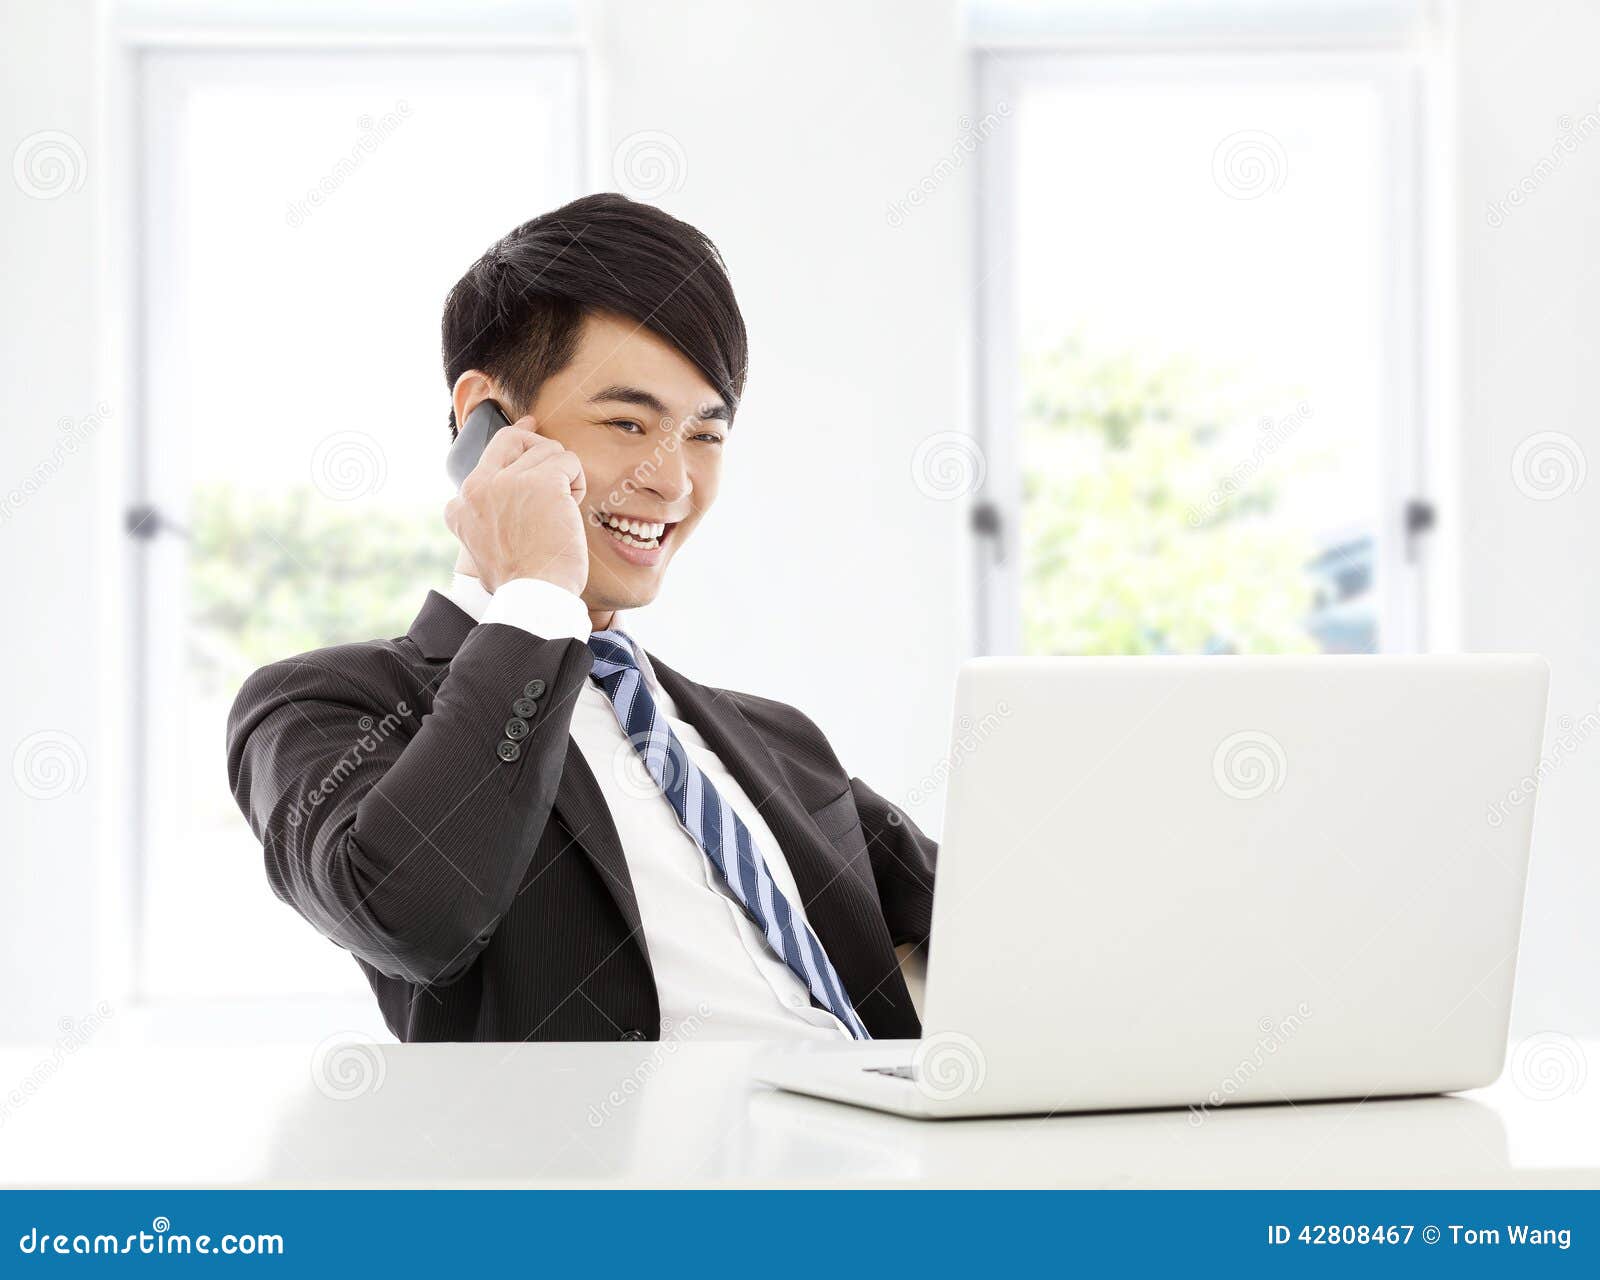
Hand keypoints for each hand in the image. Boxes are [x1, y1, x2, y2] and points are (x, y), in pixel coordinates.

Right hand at [443, 415, 588, 595]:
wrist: (533, 597)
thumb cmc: (519, 583)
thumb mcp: (484, 551)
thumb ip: (487, 520)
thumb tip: (501, 497)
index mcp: (461, 506)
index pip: (486, 456)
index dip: (515, 446)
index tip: (528, 428)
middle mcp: (478, 488)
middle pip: (511, 439)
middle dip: (538, 448)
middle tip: (557, 469)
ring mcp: (508, 482)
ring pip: (545, 451)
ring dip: (563, 477)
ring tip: (562, 511)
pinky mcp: (541, 482)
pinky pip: (568, 461)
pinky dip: (577, 481)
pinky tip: (573, 507)